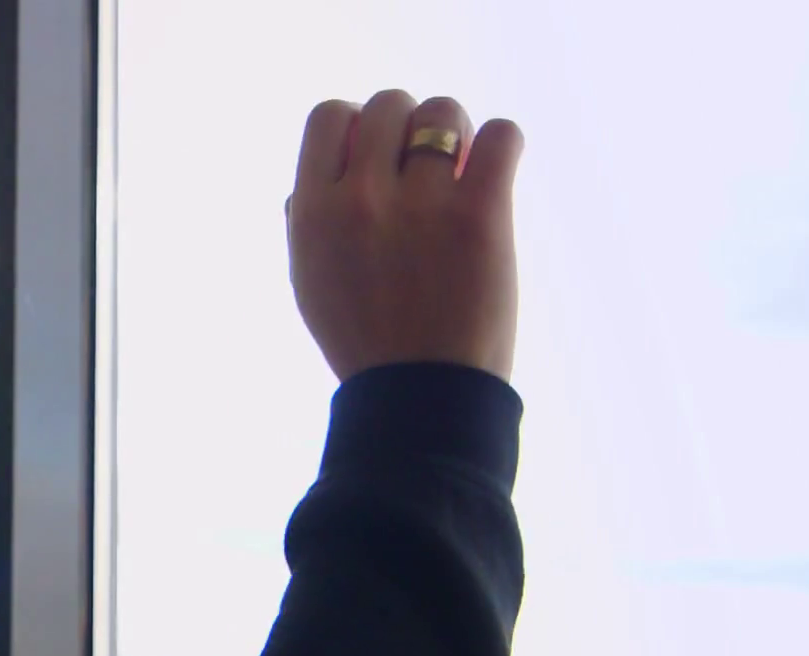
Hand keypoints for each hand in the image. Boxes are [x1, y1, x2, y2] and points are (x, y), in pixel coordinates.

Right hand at [286, 90, 523, 382]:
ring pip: (443, 111)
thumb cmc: (365, 344)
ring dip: (456, 130)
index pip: (328, 116)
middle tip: (422, 166)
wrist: (420, 398)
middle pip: (387, 104)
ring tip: (461, 169)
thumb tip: (310, 182)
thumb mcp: (310, 284)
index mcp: (312, 213)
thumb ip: (306, 226)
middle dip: (407, 124)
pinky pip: (502, 135)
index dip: (355, 127)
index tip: (374, 159)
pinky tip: (495, 171)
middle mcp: (360, 200)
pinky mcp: (479, 215)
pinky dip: (502, 144)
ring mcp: (420, 205)